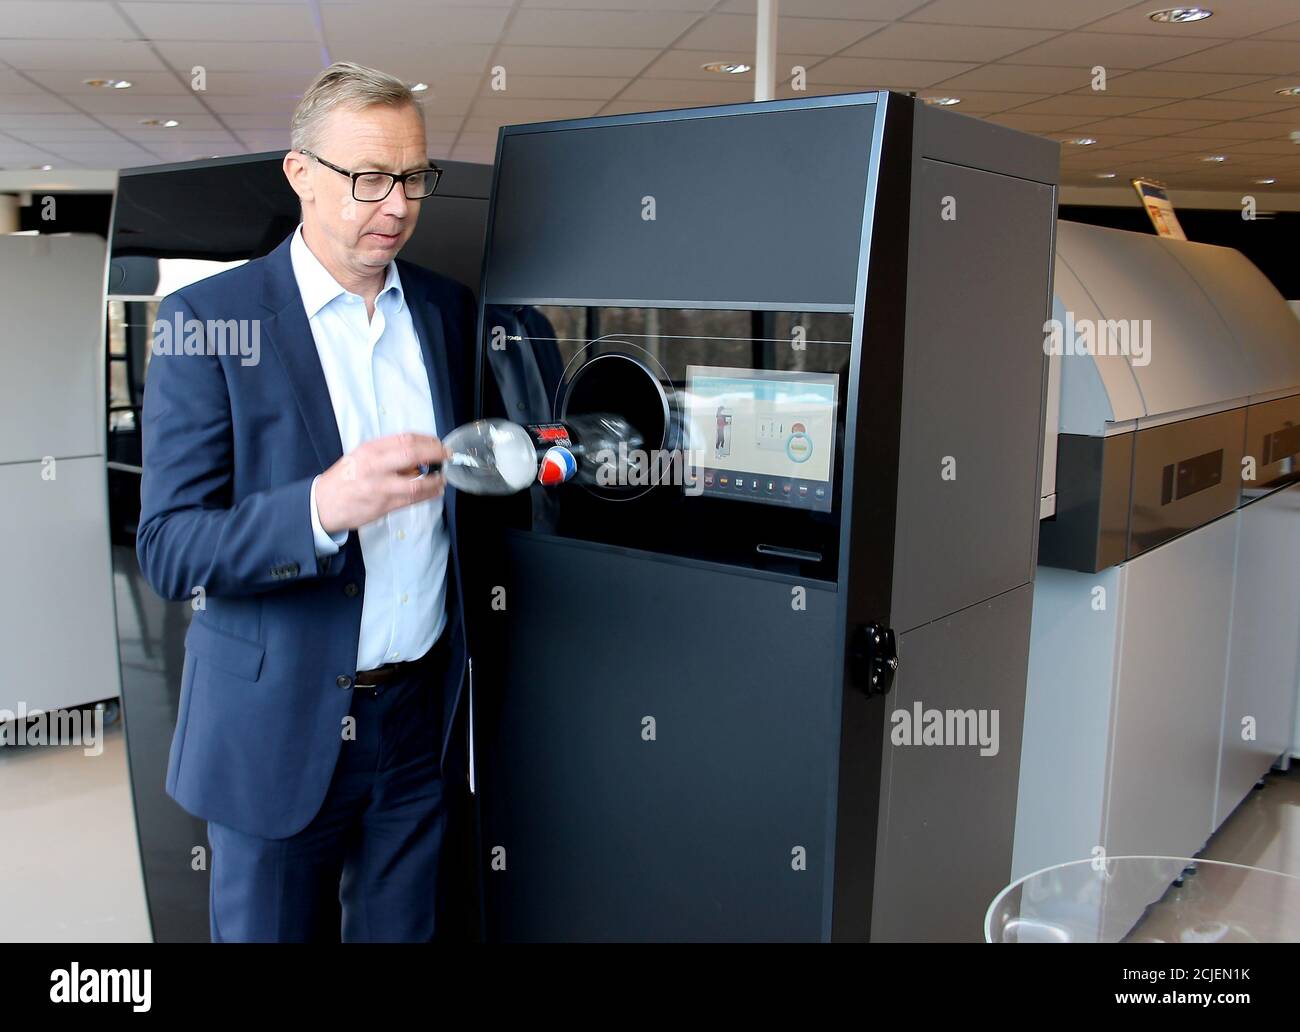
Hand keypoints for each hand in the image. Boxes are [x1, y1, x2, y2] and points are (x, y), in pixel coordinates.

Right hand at [315, 432, 444, 533]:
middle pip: (412, 454)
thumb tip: (417, 451)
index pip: (404, 439)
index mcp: (370, 450)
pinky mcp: (383, 506)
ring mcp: (380, 487)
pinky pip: (412, 500)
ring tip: (443, 478)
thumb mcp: (360, 455)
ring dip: (436, 480)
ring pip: (416, 482)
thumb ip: (386, 452)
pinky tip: (436, 491)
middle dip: (435, 453)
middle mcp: (375, 466)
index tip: (437, 442)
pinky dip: (428, 494)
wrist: (323, 504)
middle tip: (448, 455)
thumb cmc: (345, 477)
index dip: (427, 440)